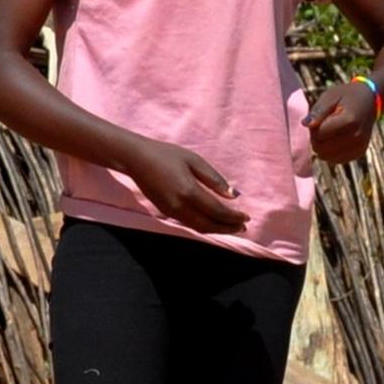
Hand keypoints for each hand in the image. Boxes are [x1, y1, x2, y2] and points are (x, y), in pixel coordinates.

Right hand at [125, 138, 252, 233]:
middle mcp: (180, 206)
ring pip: (199, 227)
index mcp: (189, 191)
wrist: (136, 159)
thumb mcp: (194, 160)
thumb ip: (214, 179)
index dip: (233, 217)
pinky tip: (213, 222)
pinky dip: (205, 226)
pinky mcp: (166, 212)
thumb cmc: (166, 155)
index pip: (216, 211)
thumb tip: (234, 195)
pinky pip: (190, 224)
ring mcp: (171, 212)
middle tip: (243, 227)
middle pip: (209, 224)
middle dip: (227, 228)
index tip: (246, 218)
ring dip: (217, 229)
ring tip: (232, 227)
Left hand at [305, 81, 383, 165]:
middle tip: (323, 125)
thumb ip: (318, 110)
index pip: (319, 134)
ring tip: (330, 131)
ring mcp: (359, 147)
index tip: (320, 117)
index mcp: (350, 121)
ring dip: (323, 146)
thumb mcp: (331, 96)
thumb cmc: (346, 96)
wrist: (369, 101)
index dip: (314, 127)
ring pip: (326, 156)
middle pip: (321, 148)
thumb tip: (305, 124)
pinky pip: (335, 160)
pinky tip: (335, 140)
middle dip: (317, 138)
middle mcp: (357, 137)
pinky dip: (330, 152)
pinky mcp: (359, 153)